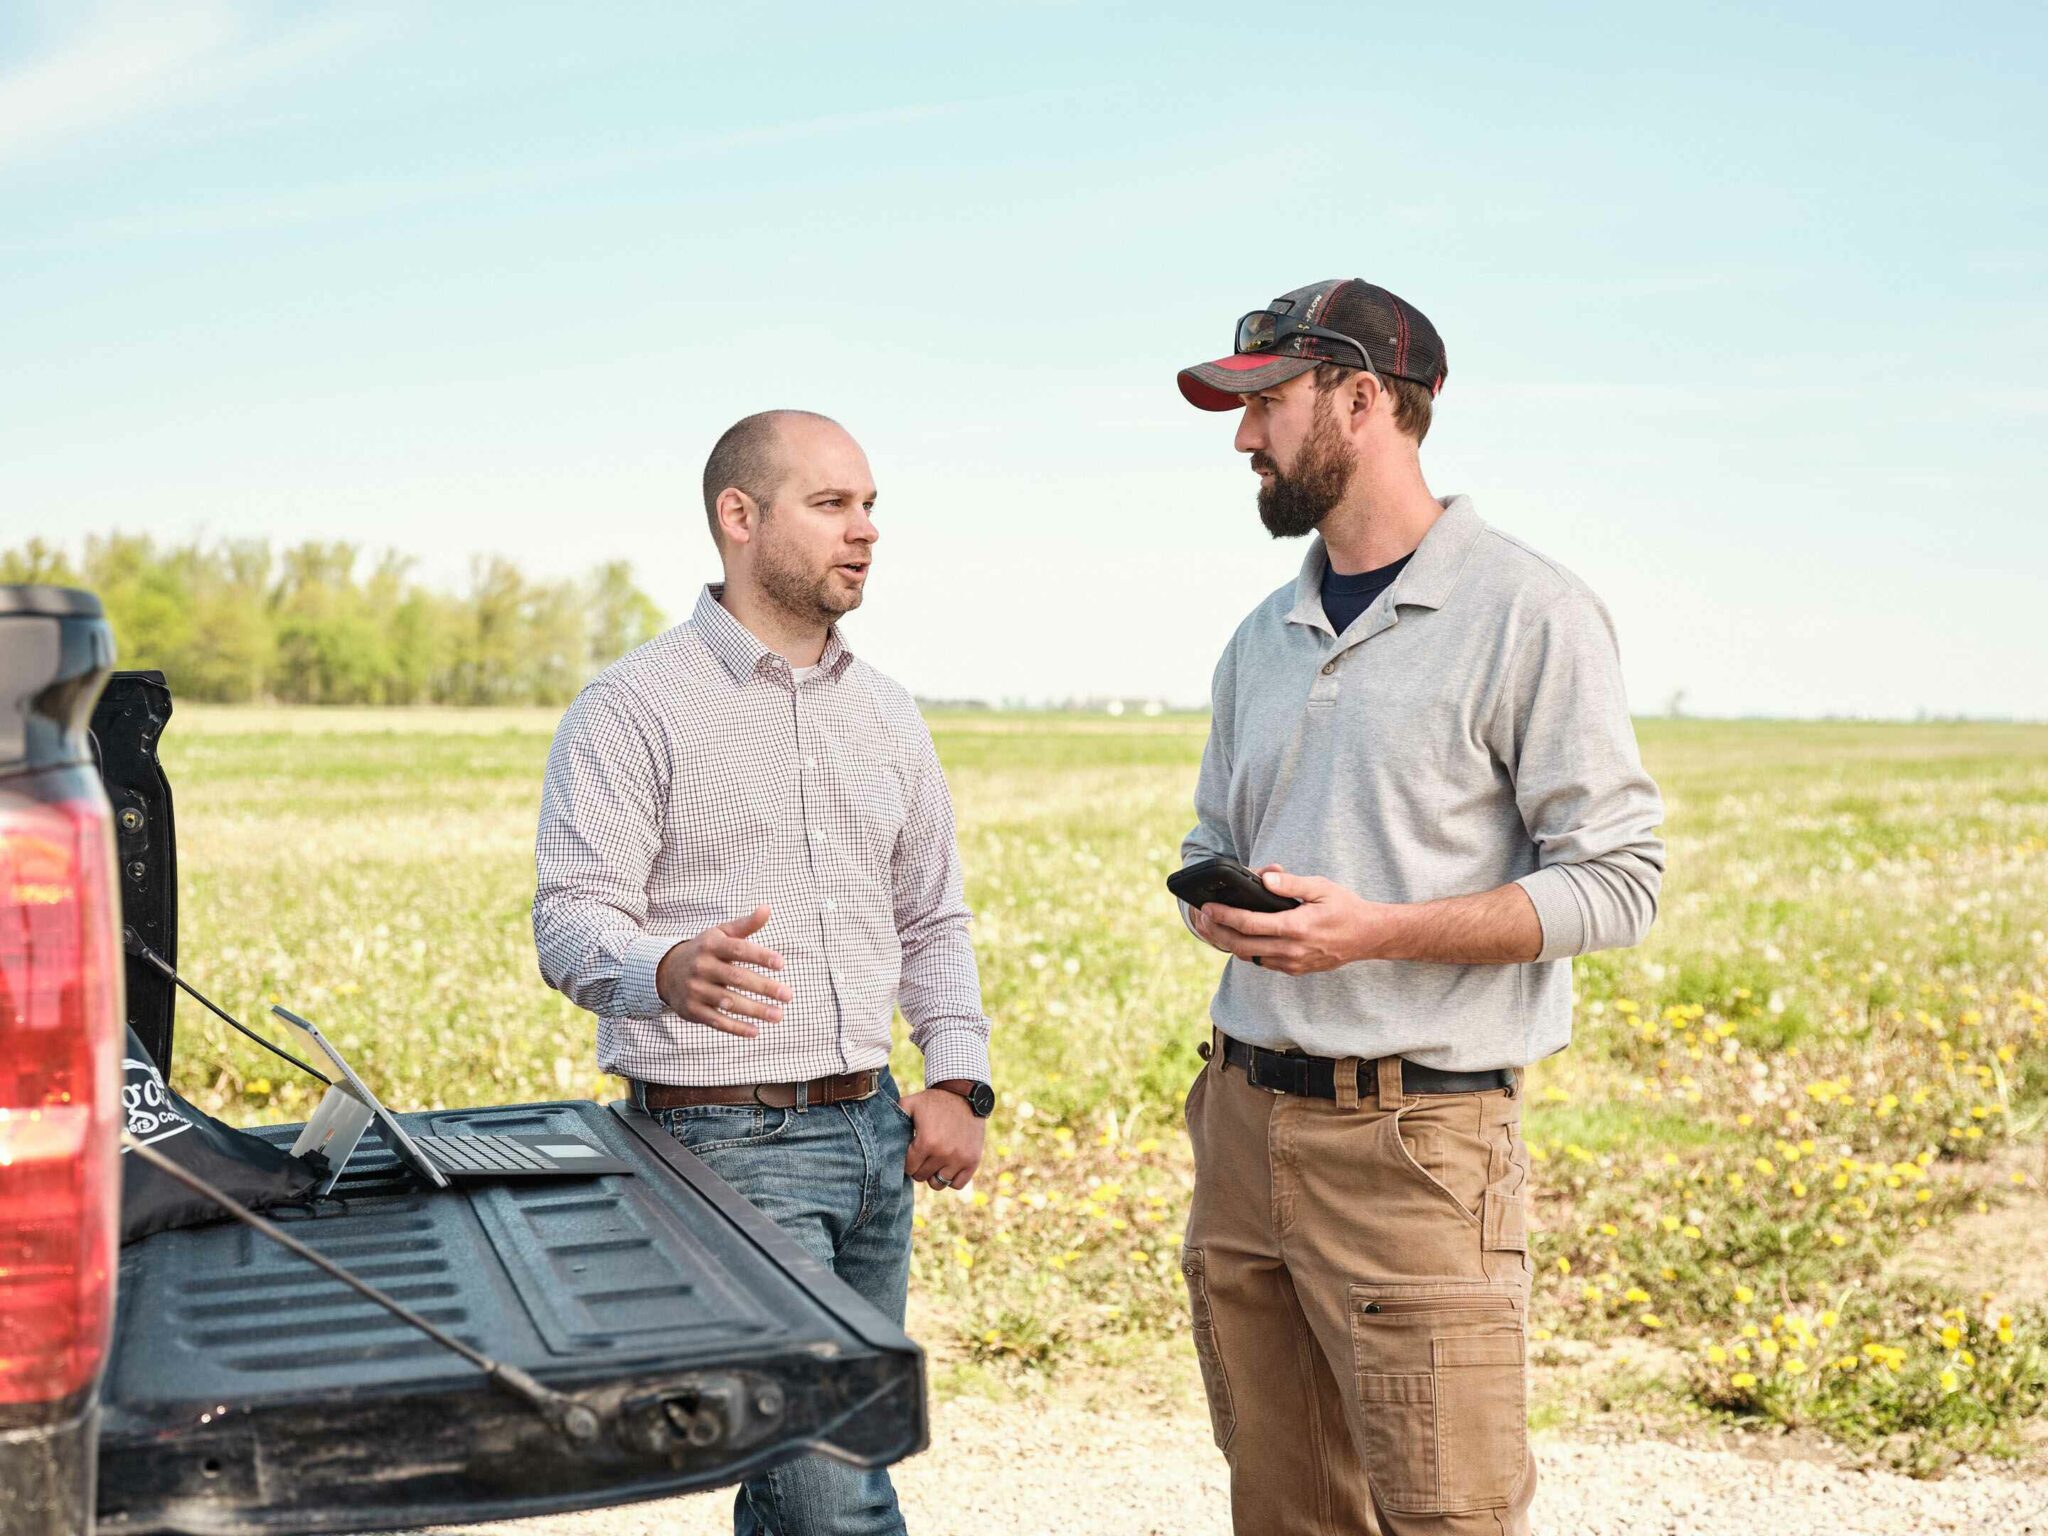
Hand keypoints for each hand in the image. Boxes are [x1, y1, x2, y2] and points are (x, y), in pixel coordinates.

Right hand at [654, 906, 789, 1038]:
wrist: (666, 971)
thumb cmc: (704, 951)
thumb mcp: (720, 934)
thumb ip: (746, 925)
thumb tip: (767, 908)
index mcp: (711, 945)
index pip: (738, 950)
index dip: (760, 956)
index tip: (781, 963)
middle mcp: (702, 967)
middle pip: (736, 978)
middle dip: (764, 987)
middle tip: (788, 995)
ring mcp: (696, 989)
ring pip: (728, 1002)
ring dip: (755, 1010)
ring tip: (778, 1015)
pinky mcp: (692, 1010)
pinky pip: (716, 1020)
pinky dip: (736, 1028)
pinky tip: (755, 1031)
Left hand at [901, 1083, 985, 1190]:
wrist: (965, 1095)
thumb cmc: (934, 1101)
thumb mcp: (910, 1104)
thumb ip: (894, 1118)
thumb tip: (878, 1133)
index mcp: (926, 1142)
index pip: (908, 1168)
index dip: (907, 1160)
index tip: (912, 1151)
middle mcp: (944, 1153)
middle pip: (921, 1177)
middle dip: (919, 1167)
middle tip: (923, 1154)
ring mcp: (960, 1159)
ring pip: (938, 1184)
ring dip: (934, 1174)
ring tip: (934, 1161)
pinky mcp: (973, 1161)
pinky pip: (957, 1184)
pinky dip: (952, 1178)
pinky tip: (948, 1165)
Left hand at [1198, 864, 1392, 974]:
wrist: (1368, 936)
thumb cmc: (1344, 908)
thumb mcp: (1320, 887)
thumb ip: (1290, 884)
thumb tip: (1263, 877)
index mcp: (1296, 927)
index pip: (1249, 924)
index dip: (1224, 916)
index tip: (1207, 907)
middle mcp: (1291, 950)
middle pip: (1241, 945)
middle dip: (1217, 932)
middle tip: (1200, 919)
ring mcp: (1292, 963)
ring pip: (1249, 957)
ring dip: (1228, 943)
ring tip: (1212, 927)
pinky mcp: (1294, 969)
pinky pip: (1262, 962)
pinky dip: (1246, 950)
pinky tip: (1237, 937)